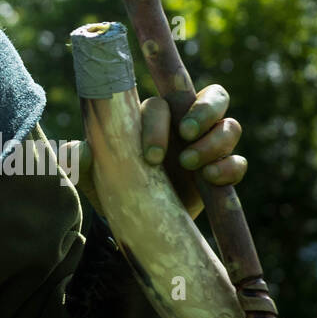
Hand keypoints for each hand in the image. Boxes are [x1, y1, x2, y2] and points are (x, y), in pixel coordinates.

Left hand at [76, 84, 246, 219]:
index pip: (161, 105)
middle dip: (204, 110)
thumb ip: (81, 160)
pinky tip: (212, 180)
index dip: (158, 125)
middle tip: (187, 134)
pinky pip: (238, 160)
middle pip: (212, 97)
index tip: (150, 156)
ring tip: (192, 165)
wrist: (138, 220)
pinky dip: (230, 167)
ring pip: (229, 126)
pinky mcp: (222, 169)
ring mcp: (207, 144)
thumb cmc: (115, 186)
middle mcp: (184, 123)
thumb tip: (78, 148)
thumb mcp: (93, 177)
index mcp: (152, 117)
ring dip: (215, 142)